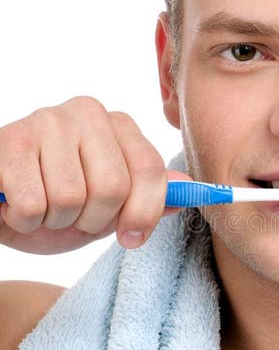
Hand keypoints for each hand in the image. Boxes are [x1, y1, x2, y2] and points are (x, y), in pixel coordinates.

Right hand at [0, 96, 189, 253]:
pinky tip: (16, 206)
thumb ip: (152, 196)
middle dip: (92, 220)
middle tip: (72, 216)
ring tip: (43, 207)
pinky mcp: (10, 140)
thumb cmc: (58, 202)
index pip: (150, 171)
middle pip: (113, 189)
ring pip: (71, 199)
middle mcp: (88, 112)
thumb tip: (189, 188)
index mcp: (119, 125)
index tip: (130, 236)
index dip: (143, 214)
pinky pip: (33, 204)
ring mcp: (47, 121)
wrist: (2, 209)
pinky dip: (25, 220)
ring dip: (55, 221)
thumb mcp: (112, 207)